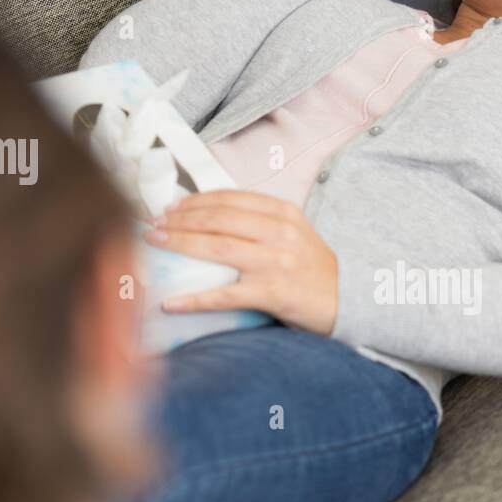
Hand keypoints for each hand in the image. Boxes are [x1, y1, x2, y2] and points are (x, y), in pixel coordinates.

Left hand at [143, 191, 338, 336]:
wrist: (347, 301)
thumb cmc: (313, 270)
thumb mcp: (293, 233)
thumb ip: (260, 222)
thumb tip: (209, 219)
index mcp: (283, 212)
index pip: (230, 199)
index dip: (195, 201)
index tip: (171, 207)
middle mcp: (279, 232)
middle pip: (218, 218)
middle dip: (180, 219)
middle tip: (153, 224)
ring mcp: (275, 262)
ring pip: (217, 247)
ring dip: (180, 243)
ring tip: (154, 243)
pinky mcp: (272, 293)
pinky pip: (224, 295)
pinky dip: (194, 299)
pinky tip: (170, 302)